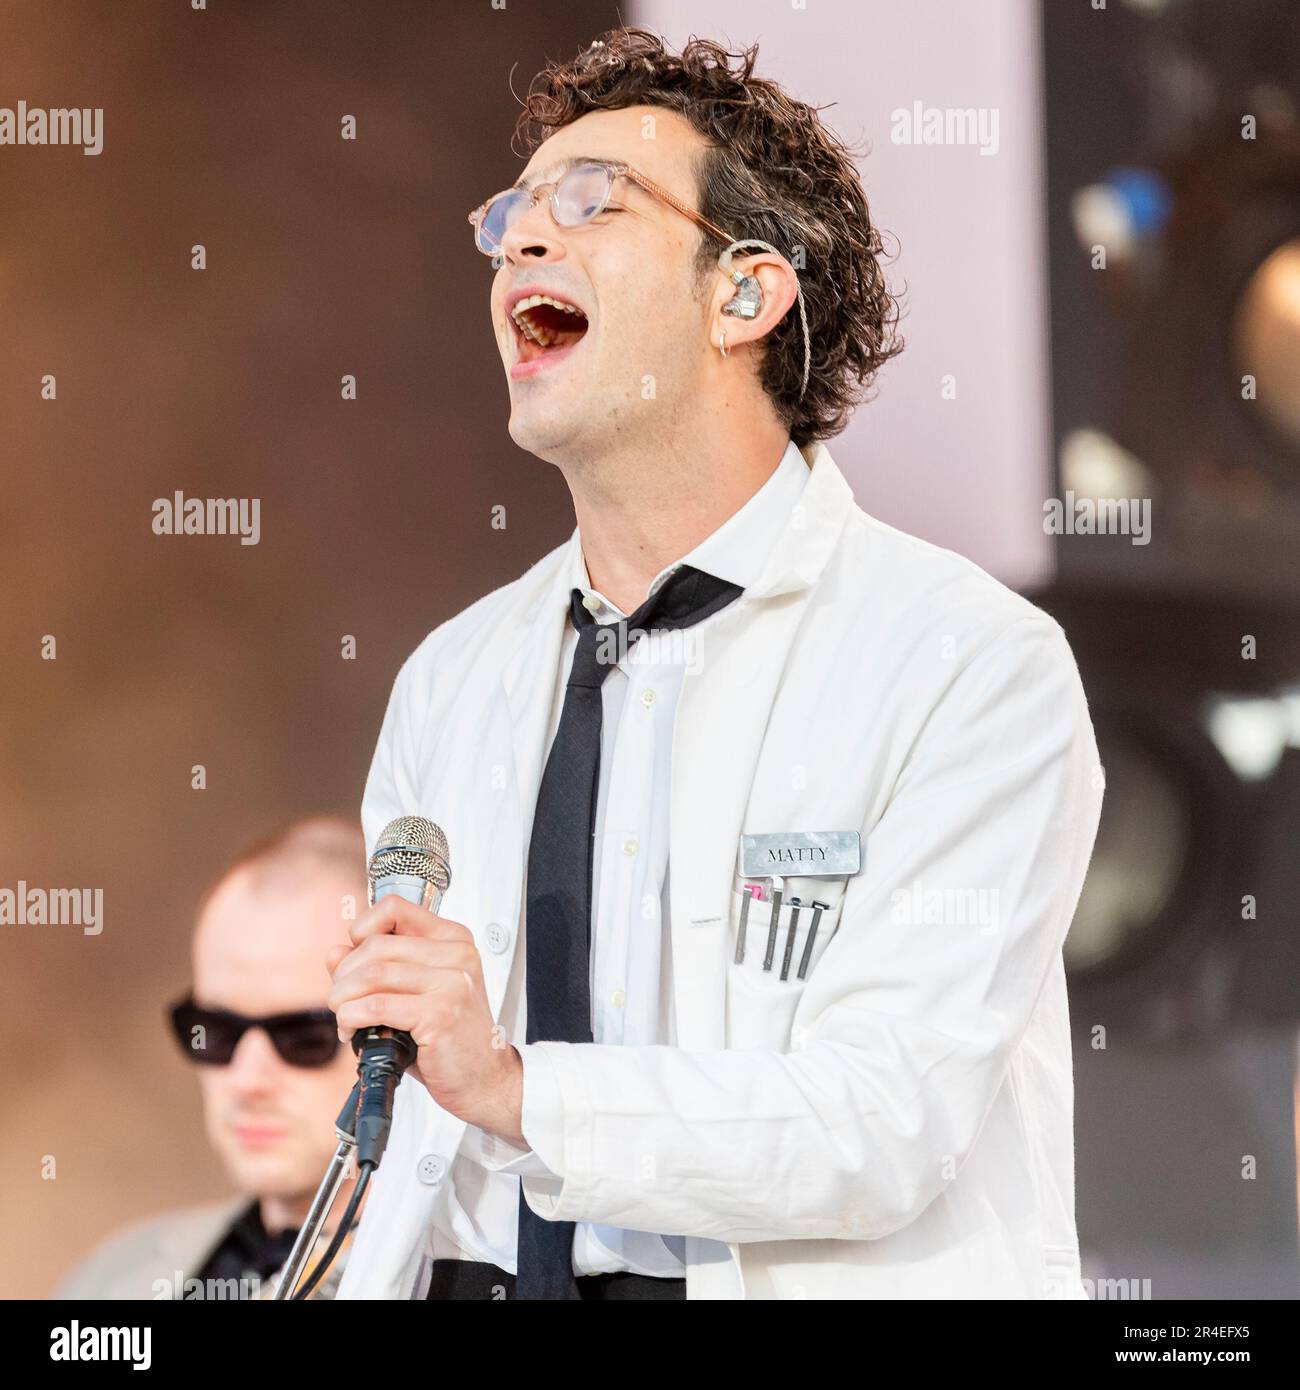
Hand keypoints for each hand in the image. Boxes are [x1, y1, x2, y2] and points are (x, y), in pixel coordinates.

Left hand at [326, 897, 525, 1144]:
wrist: (485, 1079)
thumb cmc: (449, 1038)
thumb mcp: (413, 994)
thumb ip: (376, 968)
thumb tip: (334, 952)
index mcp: (453, 939)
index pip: (395, 907)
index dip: (363, 927)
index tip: (353, 957)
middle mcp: (457, 953)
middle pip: (376, 945)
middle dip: (343, 975)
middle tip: (339, 1000)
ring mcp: (453, 982)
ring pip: (372, 974)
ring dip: (343, 999)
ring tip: (344, 1017)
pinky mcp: (441, 1013)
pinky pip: (376, 1005)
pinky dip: (351, 1018)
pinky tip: (352, 1032)